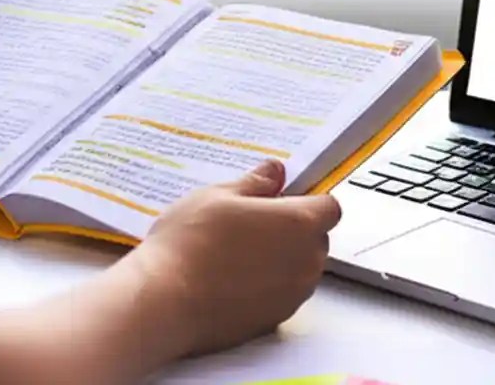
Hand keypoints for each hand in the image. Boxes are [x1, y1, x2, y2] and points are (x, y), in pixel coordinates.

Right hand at [129, 159, 341, 356]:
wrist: (164, 302)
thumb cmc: (190, 244)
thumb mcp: (218, 195)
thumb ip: (256, 182)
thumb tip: (274, 173)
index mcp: (300, 223)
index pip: (329, 206)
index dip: (307, 200)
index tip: (281, 199)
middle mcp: (306, 262)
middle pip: (316, 239)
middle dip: (293, 230)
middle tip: (251, 224)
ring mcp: (293, 295)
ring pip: (300, 269)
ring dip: (281, 260)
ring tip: (236, 254)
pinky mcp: (275, 320)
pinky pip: (282, 295)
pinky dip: (266, 287)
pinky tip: (231, 281)